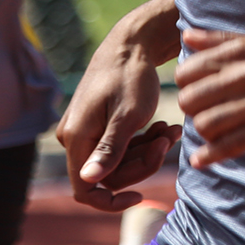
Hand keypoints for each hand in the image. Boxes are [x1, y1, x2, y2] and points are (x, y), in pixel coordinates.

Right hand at [54, 37, 178, 213]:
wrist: (132, 43)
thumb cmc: (131, 76)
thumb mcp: (127, 116)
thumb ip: (109, 150)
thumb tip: (87, 181)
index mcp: (76, 137)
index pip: (85, 189)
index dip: (111, 201)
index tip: (141, 195)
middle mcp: (74, 137)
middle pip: (108, 175)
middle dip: (142, 163)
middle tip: (167, 141)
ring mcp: (85, 130)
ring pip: (118, 161)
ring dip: (147, 151)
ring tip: (170, 131)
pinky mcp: (98, 124)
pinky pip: (120, 146)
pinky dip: (143, 141)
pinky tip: (164, 127)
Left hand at [174, 29, 244, 169]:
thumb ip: (224, 41)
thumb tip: (187, 37)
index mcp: (243, 53)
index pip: (189, 70)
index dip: (185, 85)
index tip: (196, 92)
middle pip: (191, 99)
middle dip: (191, 111)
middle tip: (204, 114)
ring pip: (207, 124)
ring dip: (204, 133)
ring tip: (214, 133)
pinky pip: (231, 145)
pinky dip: (211, 156)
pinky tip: (202, 161)